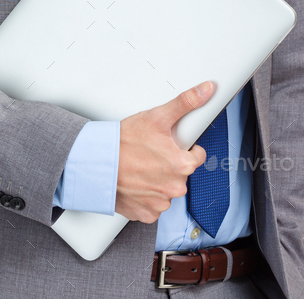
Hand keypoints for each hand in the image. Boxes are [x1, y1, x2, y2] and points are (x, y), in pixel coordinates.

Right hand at [115, 80, 214, 222]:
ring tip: (141, 165)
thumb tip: (206, 90)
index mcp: (182, 165)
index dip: (184, 147)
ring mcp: (160, 203)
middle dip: (169, 163)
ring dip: (158, 179)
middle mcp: (175, 187)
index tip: (171, 144)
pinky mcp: (146, 213)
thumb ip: (185, 103)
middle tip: (151, 152)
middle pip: (181, 173)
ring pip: (167, 188)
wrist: (97, 164)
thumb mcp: (156, 116)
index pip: (197, 156)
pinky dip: (146, 194)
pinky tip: (136, 181)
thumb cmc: (123, 143)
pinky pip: (153, 204)